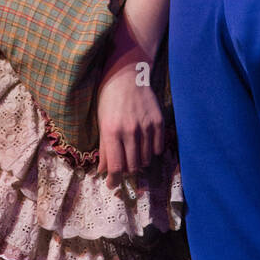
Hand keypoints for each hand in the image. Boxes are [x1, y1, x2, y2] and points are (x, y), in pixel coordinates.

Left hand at [96, 49, 164, 189]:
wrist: (127, 76)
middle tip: (124, 168)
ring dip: (139, 162)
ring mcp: (146, 126)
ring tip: (134, 156)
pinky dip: (151, 152)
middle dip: (127, 171)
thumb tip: (102, 171)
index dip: (113, 180)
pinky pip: (157, 148)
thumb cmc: (109, 99)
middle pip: (132, 166)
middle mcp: (129, 131)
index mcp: (112, 132)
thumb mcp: (102, 123)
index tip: (112, 184)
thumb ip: (104, 148)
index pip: (115, 166)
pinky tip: (146, 146)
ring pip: (145, 159)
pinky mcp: (158, 122)